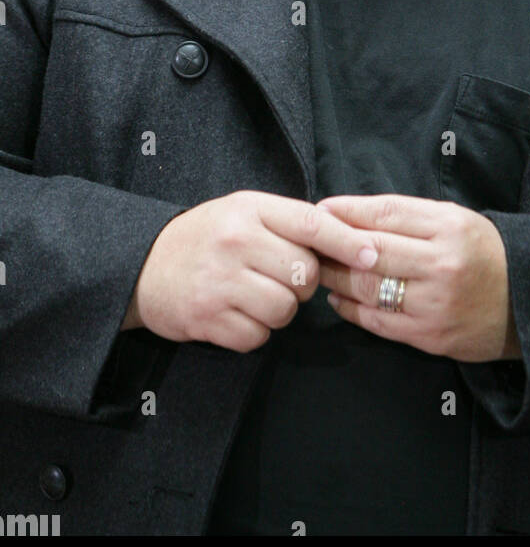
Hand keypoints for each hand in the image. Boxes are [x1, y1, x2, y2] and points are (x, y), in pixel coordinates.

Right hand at [122, 190, 381, 351]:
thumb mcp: (243, 212)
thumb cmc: (206, 237)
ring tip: (255, 297)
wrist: (140, 265)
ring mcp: (219, 281)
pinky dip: (254, 332)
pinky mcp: (206, 318)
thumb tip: (350, 240)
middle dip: (302, 284)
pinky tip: (235, 315)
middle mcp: (235, 242)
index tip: (372, 256)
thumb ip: (289, 222)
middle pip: (304, 274)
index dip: (347, 242)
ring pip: (284, 309)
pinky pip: (257, 336)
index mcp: (250, 210)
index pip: (311, 224)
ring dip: (279, 311)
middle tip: (280, 279)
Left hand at [315, 194, 521, 363]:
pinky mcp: (430, 336)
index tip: (320, 210)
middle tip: (308, 243)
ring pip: (368, 288)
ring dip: (335, 278)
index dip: (347, 212)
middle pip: (369, 252)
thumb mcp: (455, 221)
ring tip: (318, 269)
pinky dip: (351, 309)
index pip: (385, 214)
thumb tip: (349, 214)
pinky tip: (340, 299)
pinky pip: (378, 322)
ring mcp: (435, 303)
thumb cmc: (484, 254)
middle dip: (332, 246)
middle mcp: (441, 264)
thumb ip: (407, 217)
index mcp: (449, 227)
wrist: (527, 303)